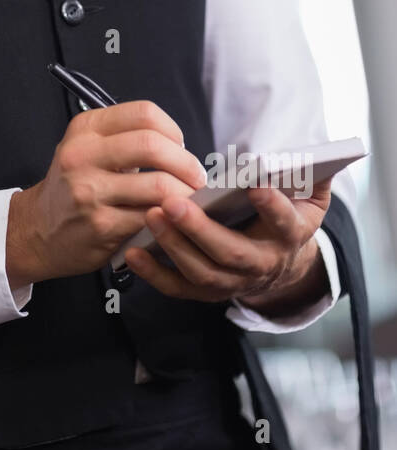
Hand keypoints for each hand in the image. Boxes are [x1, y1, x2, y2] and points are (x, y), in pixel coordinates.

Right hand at [6, 101, 207, 289]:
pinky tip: (170, 220)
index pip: (144, 113)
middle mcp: (83, 155)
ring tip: (189, 201)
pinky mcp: (101, 225)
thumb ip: (125, 139)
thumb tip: (180, 148)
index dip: (173, 130)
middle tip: (196, 177)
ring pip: (158, 185)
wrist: (37, 229)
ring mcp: (90, 191)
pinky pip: (151, 218)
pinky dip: (169, 219)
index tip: (180, 147)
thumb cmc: (71, 188)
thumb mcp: (86, 148)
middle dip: (186, 163)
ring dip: (185, 196)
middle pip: (153, 145)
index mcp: (85, 129)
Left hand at [125, 174, 332, 311]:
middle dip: (201, 229)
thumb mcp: (309, 199)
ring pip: (203, 272)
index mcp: (288, 237)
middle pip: (232, 253)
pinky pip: (178, 287)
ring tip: (151, 215)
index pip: (284, 223)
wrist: (282, 266)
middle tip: (173, 202)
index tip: (254, 184)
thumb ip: (311, 176)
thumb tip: (315, 156)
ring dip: (174, 246)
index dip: (272, 206)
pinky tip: (134, 253)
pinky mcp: (207, 293)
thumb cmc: (287, 219)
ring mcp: (233, 282)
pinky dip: (154, 274)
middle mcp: (262, 264)